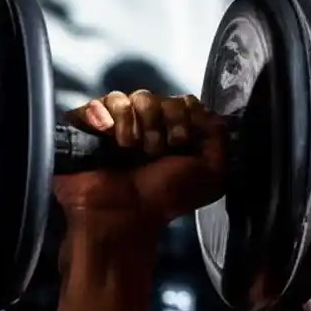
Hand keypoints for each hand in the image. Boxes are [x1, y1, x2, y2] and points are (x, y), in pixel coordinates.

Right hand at [53, 90, 226, 231]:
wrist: (122, 212)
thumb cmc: (167, 195)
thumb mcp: (211, 174)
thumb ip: (219, 139)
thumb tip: (209, 111)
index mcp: (176, 134)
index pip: (184, 102)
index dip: (185, 116)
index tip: (181, 142)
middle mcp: (149, 126)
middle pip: (160, 97)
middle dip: (161, 123)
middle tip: (155, 151)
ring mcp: (120, 123)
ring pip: (134, 97)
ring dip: (136, 123)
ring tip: (131, 148)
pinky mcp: (90, 124)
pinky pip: (101, 102)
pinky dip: (107, 116)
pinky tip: (108, 134)